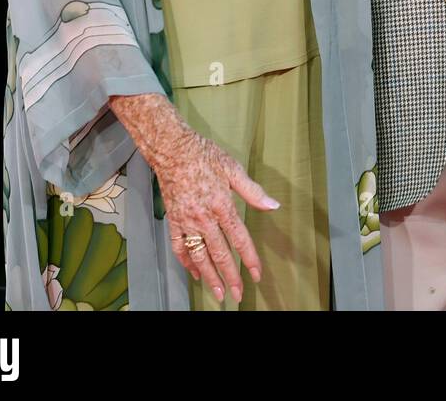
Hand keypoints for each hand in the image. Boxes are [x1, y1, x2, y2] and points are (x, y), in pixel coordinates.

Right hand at [110, 93, 278, 302]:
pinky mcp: (173, 219)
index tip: (257, 274)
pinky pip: (179, 246)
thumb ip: (253, 192)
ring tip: (217, 292)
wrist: (172, 150)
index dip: (250, 259)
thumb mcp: (233, 169)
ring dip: (208, 276)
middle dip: (230, 277)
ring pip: (198, 255)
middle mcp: (204, 217)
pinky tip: (194, 272)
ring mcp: (186, 220)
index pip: (239, 239)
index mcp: (222, 205)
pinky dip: (186, 261)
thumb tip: (274, 206)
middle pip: (219, 253)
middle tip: (237, 295)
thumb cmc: (205, 156)